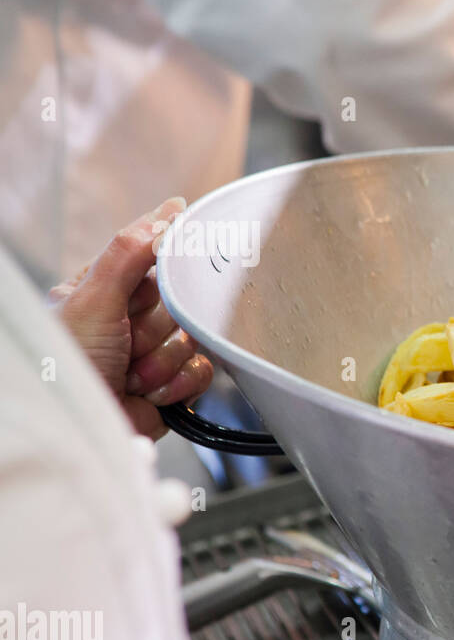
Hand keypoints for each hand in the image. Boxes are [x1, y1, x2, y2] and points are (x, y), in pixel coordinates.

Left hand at [48, 198, 212, 439]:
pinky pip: (202, 371)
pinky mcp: (172, 384)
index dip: (166, 265)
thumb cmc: (65, 364)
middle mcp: (129, 319)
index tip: (178, 266)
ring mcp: (152, 353)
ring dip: (163, 360)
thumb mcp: (92, 297)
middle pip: (179, 301)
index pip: (152, 258)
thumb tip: (169, 211)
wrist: (76, 428)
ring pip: (193, 338)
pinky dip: (178, 384)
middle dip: (157, 326)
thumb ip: (130, 252)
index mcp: (104, 290)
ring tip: (132, 375)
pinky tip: (150, 392)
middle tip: (128, 338)